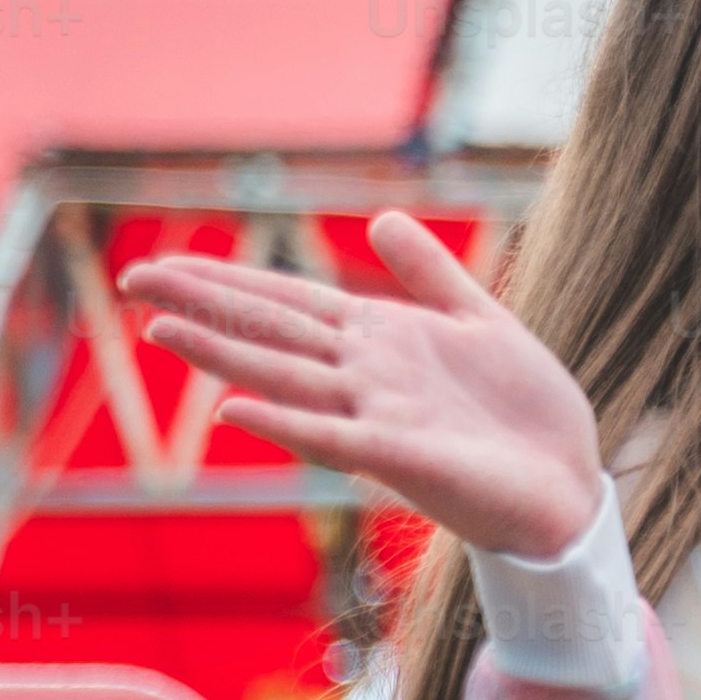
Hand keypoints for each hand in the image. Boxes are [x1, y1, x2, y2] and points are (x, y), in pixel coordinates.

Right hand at [116, 211, 608, 561]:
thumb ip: (432, 273)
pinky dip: (284, 421)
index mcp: (382, 340)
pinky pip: (332, 436)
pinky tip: (234, 409)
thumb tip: (382, 217)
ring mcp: (377, 415)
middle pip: (271, 330)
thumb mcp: (481, 321)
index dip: (230, 280)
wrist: (569, 481)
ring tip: (161, 330)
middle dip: (205, 304)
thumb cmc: (523, 412)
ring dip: (224, 354)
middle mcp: (365, 376)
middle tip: (132, 279)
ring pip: (285, 376)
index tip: (165, 262)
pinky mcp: (402, 455)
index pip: (289, 301)